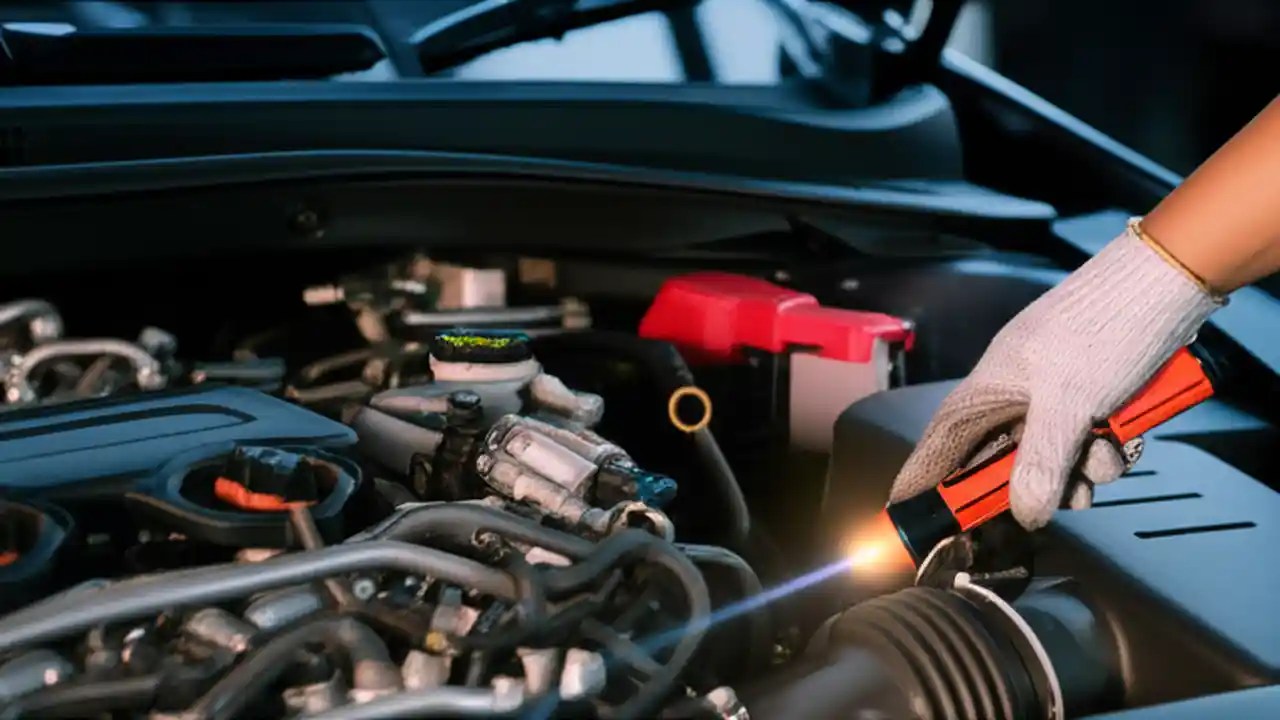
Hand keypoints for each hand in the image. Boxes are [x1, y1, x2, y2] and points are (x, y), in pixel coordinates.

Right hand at [889, 226, 1221, 528]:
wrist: (1167, 283)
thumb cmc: (1103, 327)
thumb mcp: (1068, 404)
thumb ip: (1042, 465)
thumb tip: (1026, 515)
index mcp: (987, 389)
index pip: (940, 444)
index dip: (923, 478)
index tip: (909, 511)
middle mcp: (1013, 395)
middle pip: (1004, 462)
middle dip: (1035, 486)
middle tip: (1061, 498)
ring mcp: (1053, 395)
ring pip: (1053, 457)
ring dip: (1082, 469)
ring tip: (1107, 455)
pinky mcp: (1090, 396)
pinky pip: (1086, 442)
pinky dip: (1107, 448)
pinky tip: (1126, 438)